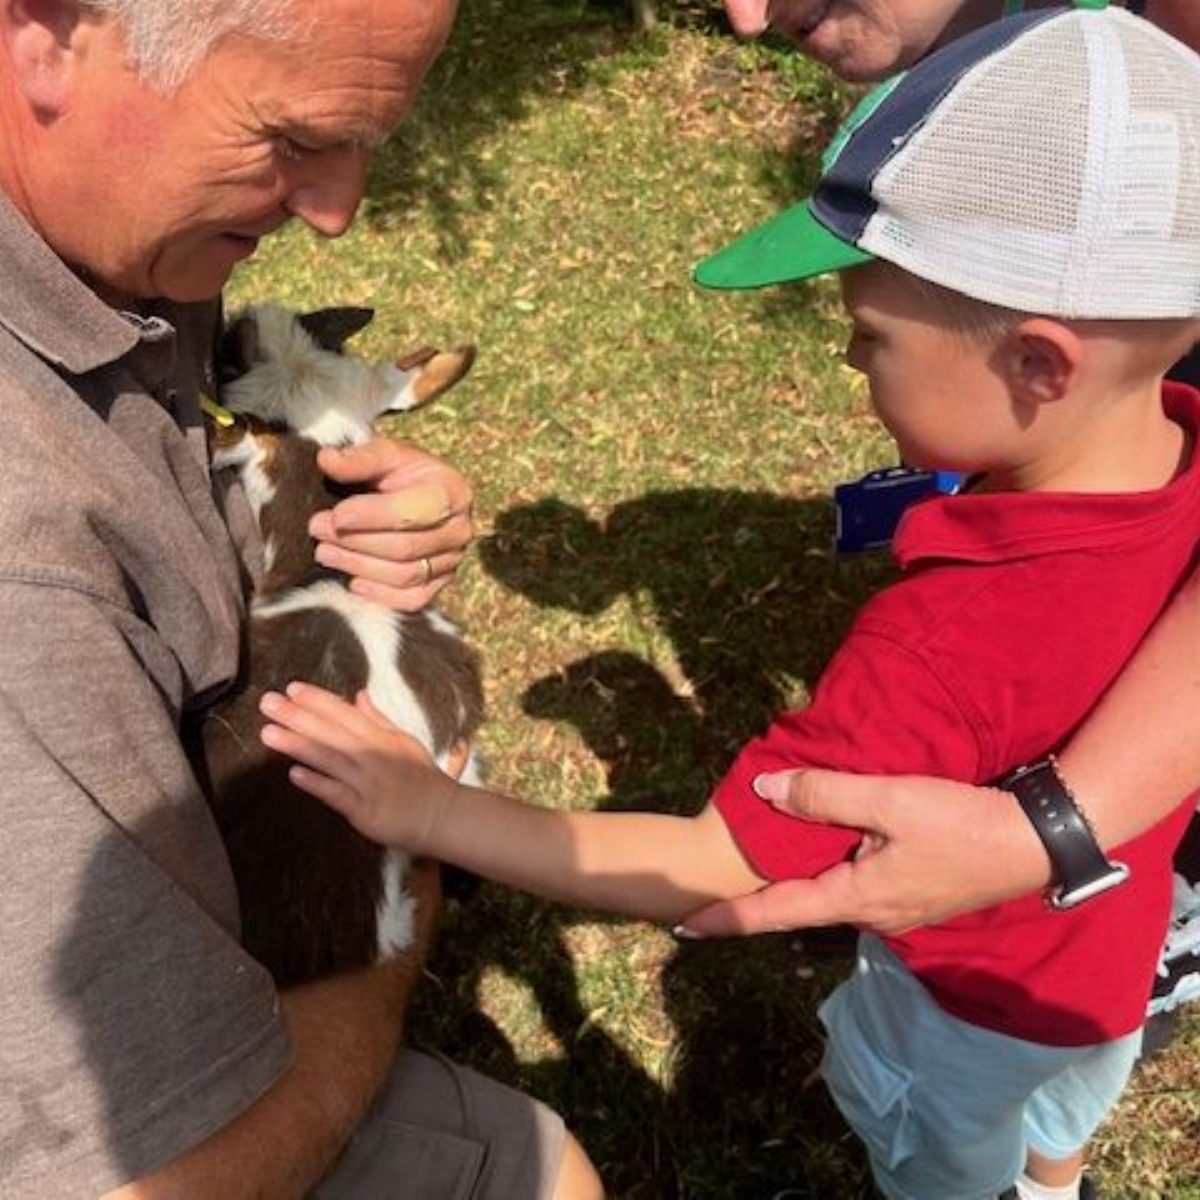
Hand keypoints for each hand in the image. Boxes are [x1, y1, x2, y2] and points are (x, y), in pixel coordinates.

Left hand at [259, 682, 456, 850]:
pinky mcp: (366, 811)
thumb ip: (379, 720)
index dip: (319, 700)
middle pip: (332, 732)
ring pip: (330, 759)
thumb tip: (359, 695)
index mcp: (383, 738)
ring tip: (269, 733)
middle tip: (268, 703)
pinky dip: (317, 784)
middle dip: (298, 716)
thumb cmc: (424, 780)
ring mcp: (369, 783)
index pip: (346, 713)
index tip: (293, 688)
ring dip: (298, 745)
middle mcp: (374, 756)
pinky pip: (338, 795)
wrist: (444, 817)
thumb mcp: (405, 742)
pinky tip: (294, 774)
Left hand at [310, 437, 473, 610]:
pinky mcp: (441, 583)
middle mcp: (460, 530)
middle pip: (404, 548)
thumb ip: (360, 458)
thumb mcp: (386, 455)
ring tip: (324, 552)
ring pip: (405, 575)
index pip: (410, 513)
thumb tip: (327, 460)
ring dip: (359, 566)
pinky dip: (380, 595)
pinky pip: (412, 599)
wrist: (419, 493)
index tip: (335, 516)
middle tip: (317, 530)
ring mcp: (453, 560)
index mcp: (452, 492)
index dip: (370, 517)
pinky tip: (353, 581)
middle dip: (355, 542)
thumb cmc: (402, 473)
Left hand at [678, 768, 1050, 936]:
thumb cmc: (960, 822)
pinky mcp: (915, 898)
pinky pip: (857, 890)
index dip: (729, 918)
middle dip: (757, 905)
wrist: (1036, 842)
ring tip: (758, 879)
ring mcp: (897, 912)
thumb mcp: (888, 800)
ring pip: (830, 899)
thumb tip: (766, 788)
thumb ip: (824, 794)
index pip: (777, 911)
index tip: (685, 926)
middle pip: (801, 909)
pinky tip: (825, 861)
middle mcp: (872, 915)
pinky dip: (828, 878)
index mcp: (856, 898)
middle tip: (712, 902)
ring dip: (794, 892)